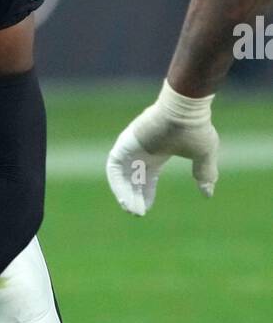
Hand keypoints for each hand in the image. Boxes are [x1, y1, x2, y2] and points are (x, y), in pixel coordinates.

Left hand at [106, 81, 218, 215]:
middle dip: (133, 196)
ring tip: (132, 209)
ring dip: (124, 193)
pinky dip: (118, 183)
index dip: (146, 194)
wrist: (186, 109)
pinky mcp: (124, 143)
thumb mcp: (203, 155)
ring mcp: (131, 146)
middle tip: (136, 213)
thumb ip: (205, 174)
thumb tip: (208, 194)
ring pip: (121, 175)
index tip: (145, 209)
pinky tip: (125, 197)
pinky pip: (114, 167)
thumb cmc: (196, 128)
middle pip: (131, 179)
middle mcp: (141, 151)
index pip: (146, 178)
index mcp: (157, 153)